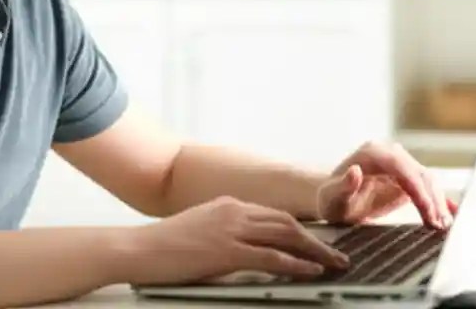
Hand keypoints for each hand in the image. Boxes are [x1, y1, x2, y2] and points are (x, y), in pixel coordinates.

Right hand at [126, 196, 349, 285]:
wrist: (138, 249)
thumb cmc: (165, 246)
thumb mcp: (202, 231)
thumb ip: (227, 234)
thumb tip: (251, 252)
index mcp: (229, 204)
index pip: (275, 214)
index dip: (301, 229)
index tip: (319, 242)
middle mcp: (234, 210)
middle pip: (287, 221)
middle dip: (316, 239)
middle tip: (337, 254)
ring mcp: (230, 229)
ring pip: (285, 235)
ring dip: (315, 250)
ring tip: (333, 263)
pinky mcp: (225, 250)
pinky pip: (270, 256)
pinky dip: (295, 264)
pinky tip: (310, 271)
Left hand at [316, 142, 457, 228]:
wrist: (336, 202)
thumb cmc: (331, 199)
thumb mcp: (332, 196)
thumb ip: (343, 186)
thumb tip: (355, 171)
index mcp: (372, 152)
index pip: (401, 166)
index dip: (416, 187)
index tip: (426, 210)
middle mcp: (391, 154)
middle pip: (419, 174)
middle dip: (432, 199)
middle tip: (439, 224)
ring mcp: (402, 165)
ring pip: (428, 181)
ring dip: (438, 203)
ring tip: (444, 226)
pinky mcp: (409, 179)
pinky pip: (428, 188)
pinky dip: (440, 201)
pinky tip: (452, 215)